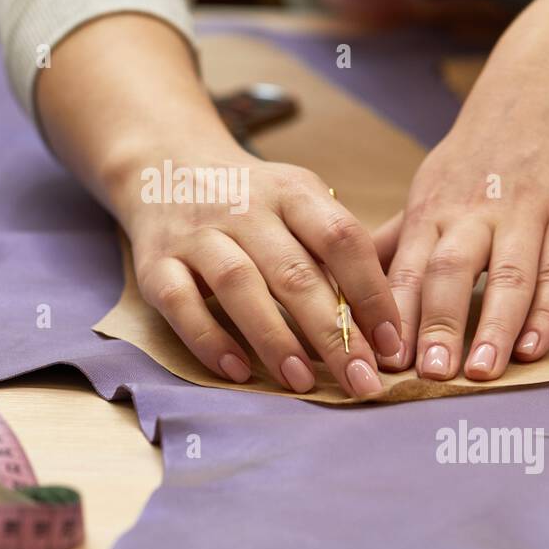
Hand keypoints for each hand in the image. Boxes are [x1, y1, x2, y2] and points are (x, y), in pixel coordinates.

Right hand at [111, 143, 403, 397]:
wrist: (165, 166)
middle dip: (332, 333)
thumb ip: (334, 249)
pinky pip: (181, 303)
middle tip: (360, 381)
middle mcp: (244, 207)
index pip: (341, 239)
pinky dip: (208, 339)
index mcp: (292, 191)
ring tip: (303, 382)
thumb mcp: (298, 201)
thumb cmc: (252, 201)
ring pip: (238, 284)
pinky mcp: (155, 262)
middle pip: (294, 270)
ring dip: (273, 337)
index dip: (371, 293)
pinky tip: (238, 372)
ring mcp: (196, 233)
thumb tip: (388, 322)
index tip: (392, 344)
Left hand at [375, 0, 548, 380]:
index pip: (407, 269)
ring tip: (483, 373)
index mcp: (432, 208)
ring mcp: (527, 211)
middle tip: (428, 375)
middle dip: (437, 324)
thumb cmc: (481, 151)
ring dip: (494, 326)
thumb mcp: (432, 186)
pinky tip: (535, 346)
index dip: (394, 316)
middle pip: (450, 271)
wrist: (548, 85)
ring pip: (509, 274)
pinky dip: (548, 310)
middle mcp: (474, 210)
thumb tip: (348, 289)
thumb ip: (399, 241)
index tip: (380, 361)